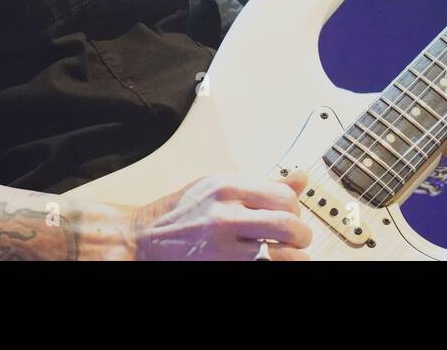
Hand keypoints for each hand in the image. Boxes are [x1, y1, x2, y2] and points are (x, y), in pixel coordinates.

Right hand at [128, 171, 312, 259]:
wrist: (143, 239)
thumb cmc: (180, 212)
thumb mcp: (216, 186)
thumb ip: (260, 185)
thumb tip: (300, 178)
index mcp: (227, 188)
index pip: (284, 197)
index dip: (296, 209)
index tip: (291, 216)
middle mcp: (225, 216)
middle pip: (288, 226)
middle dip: (302, 236)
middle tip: (298, 240)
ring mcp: (222, 248)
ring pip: (281, 256)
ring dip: (294, 258)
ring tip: (288, 256)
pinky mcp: (221, 267)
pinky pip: (262, 268)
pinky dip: (273, 266)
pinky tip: (269, 263)